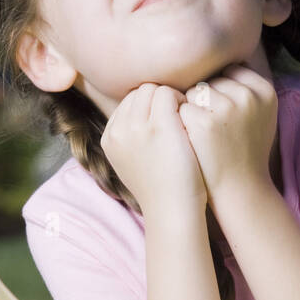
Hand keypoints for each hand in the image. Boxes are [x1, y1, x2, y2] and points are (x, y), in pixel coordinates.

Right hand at [100, 83, 206, 218]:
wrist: (172, 210)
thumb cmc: (161, 189)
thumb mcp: (134, 163)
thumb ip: (131, 138)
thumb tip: (141, 115)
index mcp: (109, 139)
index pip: (127, 103)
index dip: (149, 107)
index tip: (165, 122)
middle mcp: (119, 130)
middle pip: (139, 92)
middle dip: (159, 99)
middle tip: (178, 117)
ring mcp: (137, 127)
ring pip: (153, 89)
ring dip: (171, 97)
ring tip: (184, 117)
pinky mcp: (159, 126)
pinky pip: (169, 94)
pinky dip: (182, 101)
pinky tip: (190, 118)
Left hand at [177, 62, 277, 206]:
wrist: (240, 191)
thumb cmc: (245, 153)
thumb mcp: (259, 117)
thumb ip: (247, 90)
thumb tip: (223, 62)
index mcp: (265, 92)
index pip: (230, 71)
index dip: (221, 93)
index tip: (226, 117)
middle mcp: (248, 96)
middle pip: (211, 80)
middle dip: (207, 101)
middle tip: (218, 131)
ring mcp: (225, 108)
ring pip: (193, 92)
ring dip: (192, 111)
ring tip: (206, 137)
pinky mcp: (203, 122)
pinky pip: (181, 107)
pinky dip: (181, 123)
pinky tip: (194, 142)